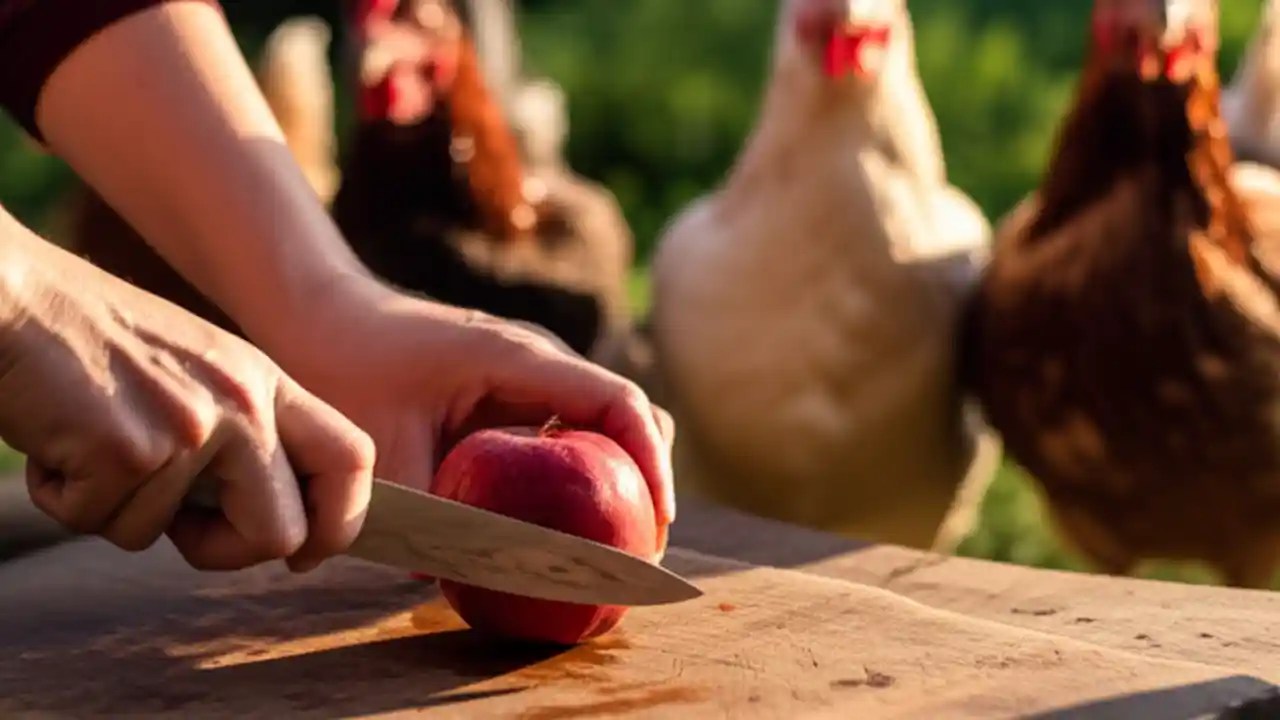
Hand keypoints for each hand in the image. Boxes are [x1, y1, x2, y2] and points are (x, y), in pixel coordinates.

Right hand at [0, 225, 373, 571]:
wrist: (14, 298)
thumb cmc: (91, 340)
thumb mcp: (196, 370)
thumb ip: (240, 433)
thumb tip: (270, 528)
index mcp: (264, 382)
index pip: (352, 458)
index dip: (338, 521)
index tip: (304, 552)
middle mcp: (241, 403)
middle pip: (282, 532)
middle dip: (227, 553)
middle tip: (181, 532)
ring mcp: (189, 428)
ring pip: (163, 538)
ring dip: (116, 510)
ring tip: (90, 444)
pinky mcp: (129, 452)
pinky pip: (101, 523)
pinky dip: (67, 499)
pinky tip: (57, 442)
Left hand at [257, 278, 676, 542]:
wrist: (319, 315)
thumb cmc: (346, 365)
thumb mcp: (383, 446)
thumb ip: (426, 511)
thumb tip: (459, 579)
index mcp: (519, 360)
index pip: (616, 402)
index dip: (650, 461)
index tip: (659, 521)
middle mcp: (539, 363)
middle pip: (628, 414)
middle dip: (648, 480)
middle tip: (641, 554)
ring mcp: (529, 379)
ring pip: (603, 426)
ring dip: (616, 481)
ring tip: (611, 551)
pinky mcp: (511, 398)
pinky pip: (566, 436)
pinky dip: (579, 478)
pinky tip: (560, 528)